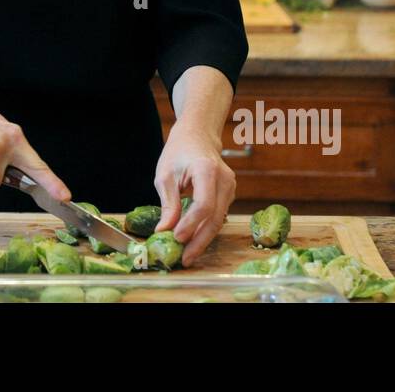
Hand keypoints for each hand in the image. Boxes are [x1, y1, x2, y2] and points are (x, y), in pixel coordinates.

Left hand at [152, 118, 235, 265]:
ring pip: (218, 220)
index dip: (191, 224)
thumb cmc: (178, 153)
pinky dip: (206, 229)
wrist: (197, 137)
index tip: (176, 238)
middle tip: (185, 259)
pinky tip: (194, 240)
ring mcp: (230, 187)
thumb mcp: (165, 175)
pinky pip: (218, 216)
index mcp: (207, 170)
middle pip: (214, 218)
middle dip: (199, 241)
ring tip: (187, 255)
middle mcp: (225, 180)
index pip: (204, 204)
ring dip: (203, 239)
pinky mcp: (229, 194)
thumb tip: (164, 231)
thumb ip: (168, 204)